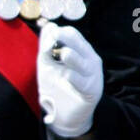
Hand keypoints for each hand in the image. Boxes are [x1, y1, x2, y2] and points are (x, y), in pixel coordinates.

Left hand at [37, 23, 103, 137]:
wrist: (64, 113)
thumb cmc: (57, 85)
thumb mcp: (48, 64)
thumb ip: (46, 47)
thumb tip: (48, 26)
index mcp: (80, 51)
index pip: (73, 35)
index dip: (61, 32)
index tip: (49, 31)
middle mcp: (90, 60)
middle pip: (81, 46)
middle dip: (68, 39)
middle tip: (56, 34)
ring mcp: (92, 76)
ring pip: (84, 63)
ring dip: (73, 57)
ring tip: (64, 53)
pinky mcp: (91, 92)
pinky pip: (82, 83)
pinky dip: (74, 79)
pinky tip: (66, 76)